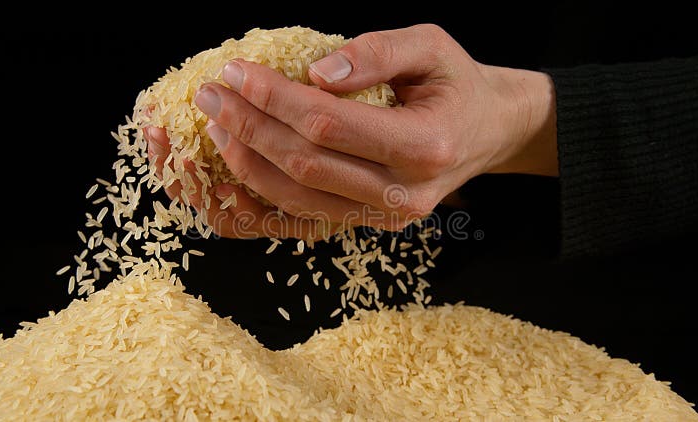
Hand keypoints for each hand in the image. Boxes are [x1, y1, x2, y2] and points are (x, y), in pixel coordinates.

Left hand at [147, 24, 556, 237]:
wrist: (486, 132)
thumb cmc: (456, 84)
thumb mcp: (431, 47)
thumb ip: (377, 52)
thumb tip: (315, 73)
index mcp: (424, 144)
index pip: (329, 124)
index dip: (275, 99)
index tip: (236, 73)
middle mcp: (404, 193)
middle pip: (305, 165)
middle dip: (248, 128)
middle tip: (210, 97)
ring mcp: (384, 218)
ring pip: (297, 199)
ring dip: (246, 165)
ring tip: (216, 128)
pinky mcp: (368, 225)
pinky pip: (302, 223)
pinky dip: (260, 206)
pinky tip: (228, 181)